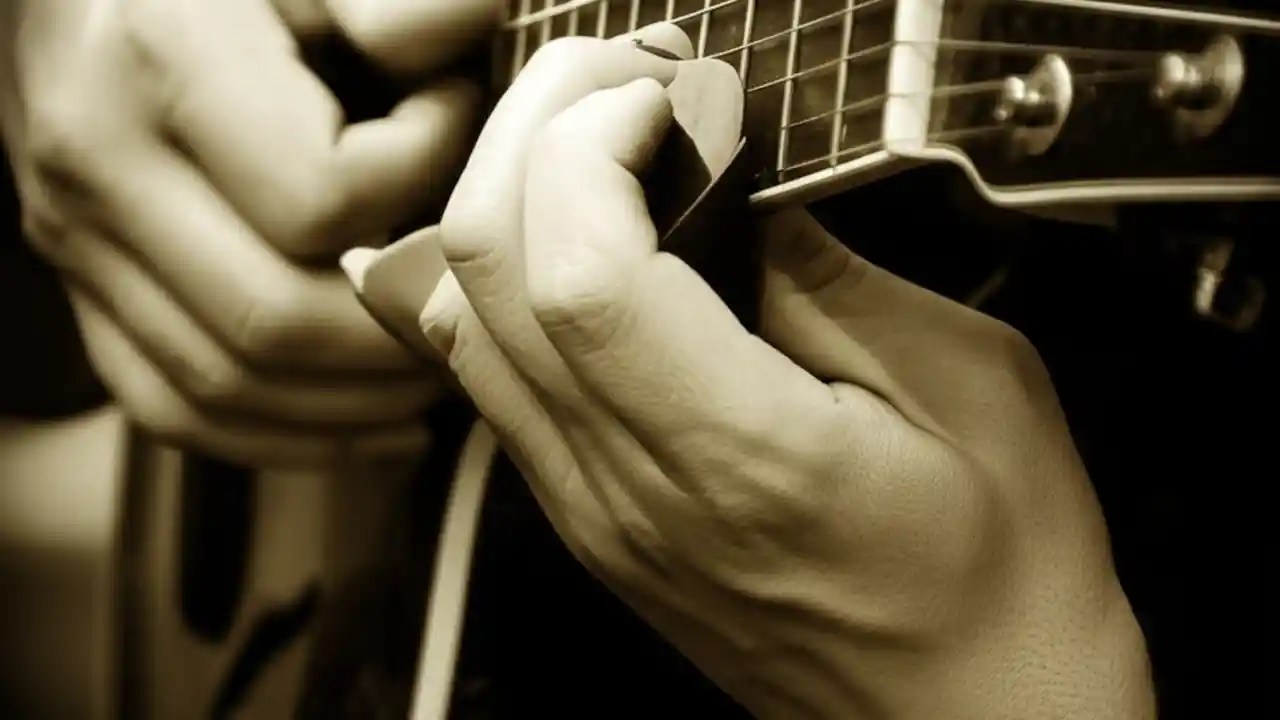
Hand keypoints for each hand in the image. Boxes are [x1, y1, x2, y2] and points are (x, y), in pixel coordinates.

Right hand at [1, 0, 497, 465]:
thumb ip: (395, 0)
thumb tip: (470, 36)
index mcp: (158, 68)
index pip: (323, 200)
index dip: (423, 178)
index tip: (458, 123)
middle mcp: (101, 168)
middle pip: (276, 321)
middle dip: (402, 333)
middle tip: (473, 299)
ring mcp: (77, 239)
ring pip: (228, 386)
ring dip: (356, 406)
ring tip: (441, 377)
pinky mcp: (84, 284)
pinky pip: (173, 405)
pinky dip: (282, 438)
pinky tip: (373, 432)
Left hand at [417, 25, 1154, 719]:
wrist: (973, 718)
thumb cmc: (1001, 578)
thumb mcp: (967, 385)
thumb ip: (828, 269)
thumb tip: (730, 168)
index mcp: (746, 458)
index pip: (578, 272)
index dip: (592, 145)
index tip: (664, 94)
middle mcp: (636, 494)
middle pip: (485, 275)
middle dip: (532, 135)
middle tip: (624, 87)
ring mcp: (594, 517)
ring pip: (458, 323)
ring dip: (507, 201)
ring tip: (597, 149)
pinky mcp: (590, 524)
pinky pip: (487, 380)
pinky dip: (490, 282)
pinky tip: (546, 232)